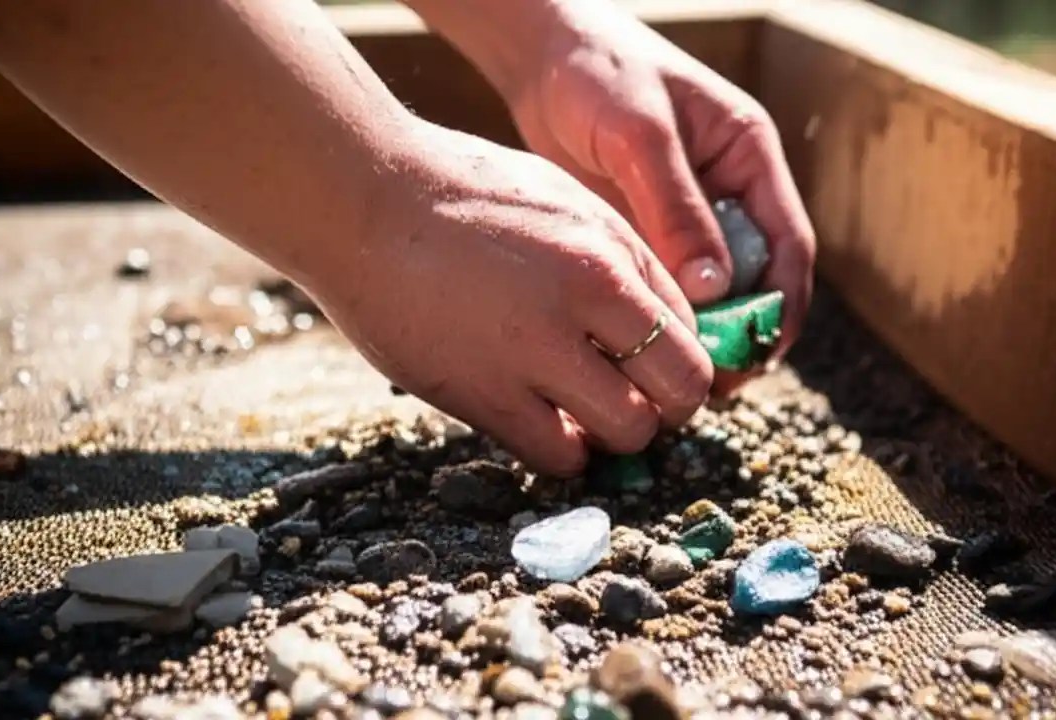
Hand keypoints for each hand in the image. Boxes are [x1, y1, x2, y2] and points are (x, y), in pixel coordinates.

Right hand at [309, 121, 713, 474]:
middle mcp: (577, 313)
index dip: (684, 367)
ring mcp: (527, 360)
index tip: (660, 371)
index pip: (691, 344)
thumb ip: (630, 263)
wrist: (364, 205)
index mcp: (607, 260)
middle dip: (664, 407)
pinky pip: (554, 456)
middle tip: (634, 396)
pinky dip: (562, 449)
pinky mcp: (480, 398)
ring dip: (614, 433)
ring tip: (585, 410)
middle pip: (675, 398)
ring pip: (623, 436)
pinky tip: (544, 421)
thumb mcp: (571, 203)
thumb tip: (674, 325)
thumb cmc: (468, 194)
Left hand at [504, 3, 815, 389]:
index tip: (760, 352)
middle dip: (743, 335)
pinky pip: (666, 288)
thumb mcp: (641, 135)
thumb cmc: (599, 71)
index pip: (789, 245)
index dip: (783, 305)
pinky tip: (640, 353)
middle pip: (756, 281)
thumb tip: (714, 288)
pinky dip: (662, 322)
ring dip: (701, 338)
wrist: (539, 55)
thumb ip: (676, 208)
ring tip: (674, 380)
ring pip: (711, 293)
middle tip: (713, 385)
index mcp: (750, 159)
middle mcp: (728, 194)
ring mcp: (686, 217)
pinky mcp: (645, 233)